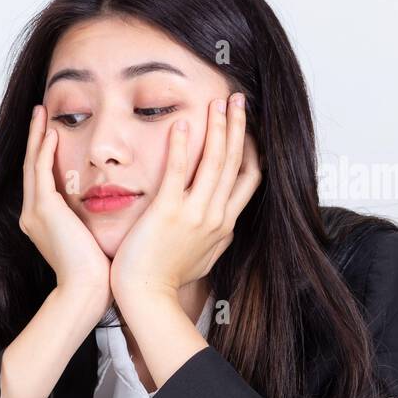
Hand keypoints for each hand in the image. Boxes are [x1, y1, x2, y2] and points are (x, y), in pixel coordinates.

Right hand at [19, 104, 111, 312]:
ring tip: (41, 112)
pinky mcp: (44, 210)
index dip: (44, 153)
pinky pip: (41, 172)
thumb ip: (92, 220)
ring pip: (32, 164)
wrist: (86, 290)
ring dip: (37, 136)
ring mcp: (34, 212)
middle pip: (31, 167)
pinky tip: (52, 132)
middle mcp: (33, 214)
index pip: (41, 179)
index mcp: (43, 221)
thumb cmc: (96, 273)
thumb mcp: (92, 239)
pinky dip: (45, 151)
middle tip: (40, 112)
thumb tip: (113, 206)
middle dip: (36, 138)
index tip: (53, 131)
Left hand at [109, 93, 260, 313]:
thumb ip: (216, 238)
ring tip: (219, 101)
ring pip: (214, 162)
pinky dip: (183, 146)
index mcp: (224, 225)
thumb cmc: (168, 281)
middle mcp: (215, 216)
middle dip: (238, 127)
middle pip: (234, 163)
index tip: (247, 127)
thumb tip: (225, 227)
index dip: (250, 149)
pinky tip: (183, 124)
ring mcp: (194, 214)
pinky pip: (178, 172)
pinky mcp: (168, 213)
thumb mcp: (204, 259)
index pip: (248, 179)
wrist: (148, 298)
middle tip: (238, 99)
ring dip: (219, 128)